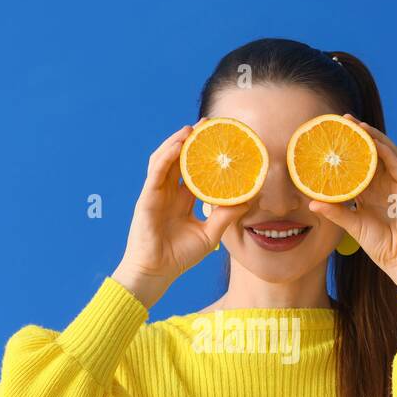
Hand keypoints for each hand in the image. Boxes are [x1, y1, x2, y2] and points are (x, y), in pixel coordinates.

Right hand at [111, 122, 249, 307]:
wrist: (157, 272)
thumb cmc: (179, 256)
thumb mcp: (210, 234)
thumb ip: (226, 216)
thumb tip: (249, 200)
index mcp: (182, 199)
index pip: (195, 170)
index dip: (205, 155)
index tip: (221, 141)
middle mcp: (169, 192)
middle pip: (180, 159)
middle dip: (192, 140)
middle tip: (208, 125)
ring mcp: (156, 193)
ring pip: (165, 159)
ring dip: (177, 141)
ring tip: (191, 129)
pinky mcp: (147, 197)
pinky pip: (157, 171)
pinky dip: (167, 156)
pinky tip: (179, 145)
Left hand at [307, 115, 396, 287]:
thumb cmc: (380, 245)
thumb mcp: (352, 225)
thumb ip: (335, 212)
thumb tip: (311, 204)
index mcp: (368, 193)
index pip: (355, 166)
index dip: (345, 152)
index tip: (329, 139)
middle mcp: (382, 184)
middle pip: (369, 154)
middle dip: (357, 136)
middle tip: (341, 121)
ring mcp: (395, 183)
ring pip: (384, 152)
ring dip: (371, 136)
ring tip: (356, 124)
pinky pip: (395, 162)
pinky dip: (384, 148)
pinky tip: (372, 139)